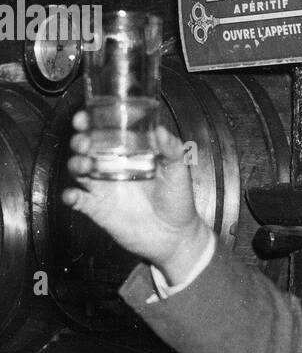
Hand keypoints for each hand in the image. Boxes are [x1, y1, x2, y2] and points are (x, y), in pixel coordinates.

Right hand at [63, 114, 212, 284]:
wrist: (175, 236)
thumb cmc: (178, 200)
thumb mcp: (179, 170)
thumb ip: (172, 149)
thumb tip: (160, 131)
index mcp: (129, 154)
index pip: (107, 133)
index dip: (93, 123)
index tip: (86, 116)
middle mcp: (113, 168)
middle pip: (87, 148)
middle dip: (80, 140)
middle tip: (84, 140)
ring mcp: (104, 188)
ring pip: (79, 170)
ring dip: (75, 164)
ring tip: (84, 164)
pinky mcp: (98, 209)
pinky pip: (78, 201)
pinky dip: (70, 196)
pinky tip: (72, 194)